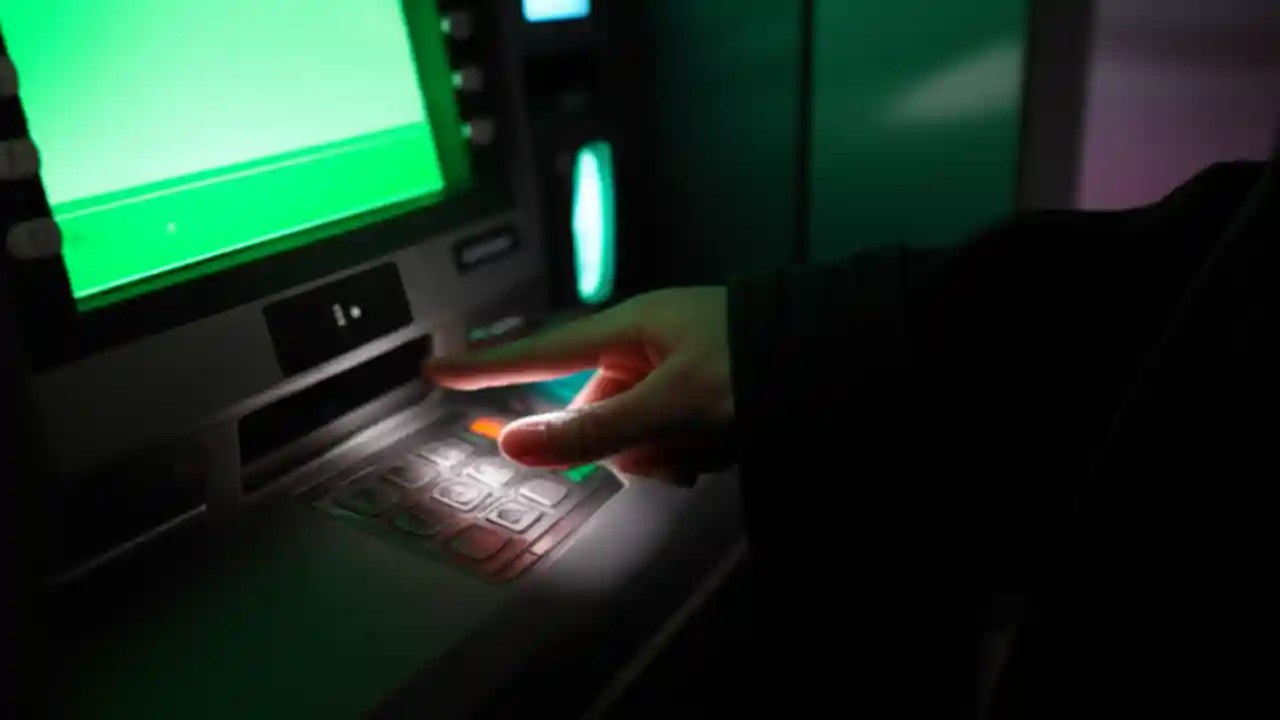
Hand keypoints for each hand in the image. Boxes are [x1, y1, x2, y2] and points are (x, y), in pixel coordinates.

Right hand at [423, 287, 734, 479]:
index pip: (539, 352)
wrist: (841, 361)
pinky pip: (668, 438)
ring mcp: (672, 372)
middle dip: (630, 447)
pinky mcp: (699, 394)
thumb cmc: (756, 365)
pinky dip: (691, 453)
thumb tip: (513, 444)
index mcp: (628, 329)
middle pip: (594, 415)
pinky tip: (725, 447)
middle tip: (677, 452)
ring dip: (668, 455)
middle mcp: (643, 348)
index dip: (485, 365)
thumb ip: (592, 432)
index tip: (434, 369)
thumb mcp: (672, 404)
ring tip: (714, 446)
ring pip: (634, 436)